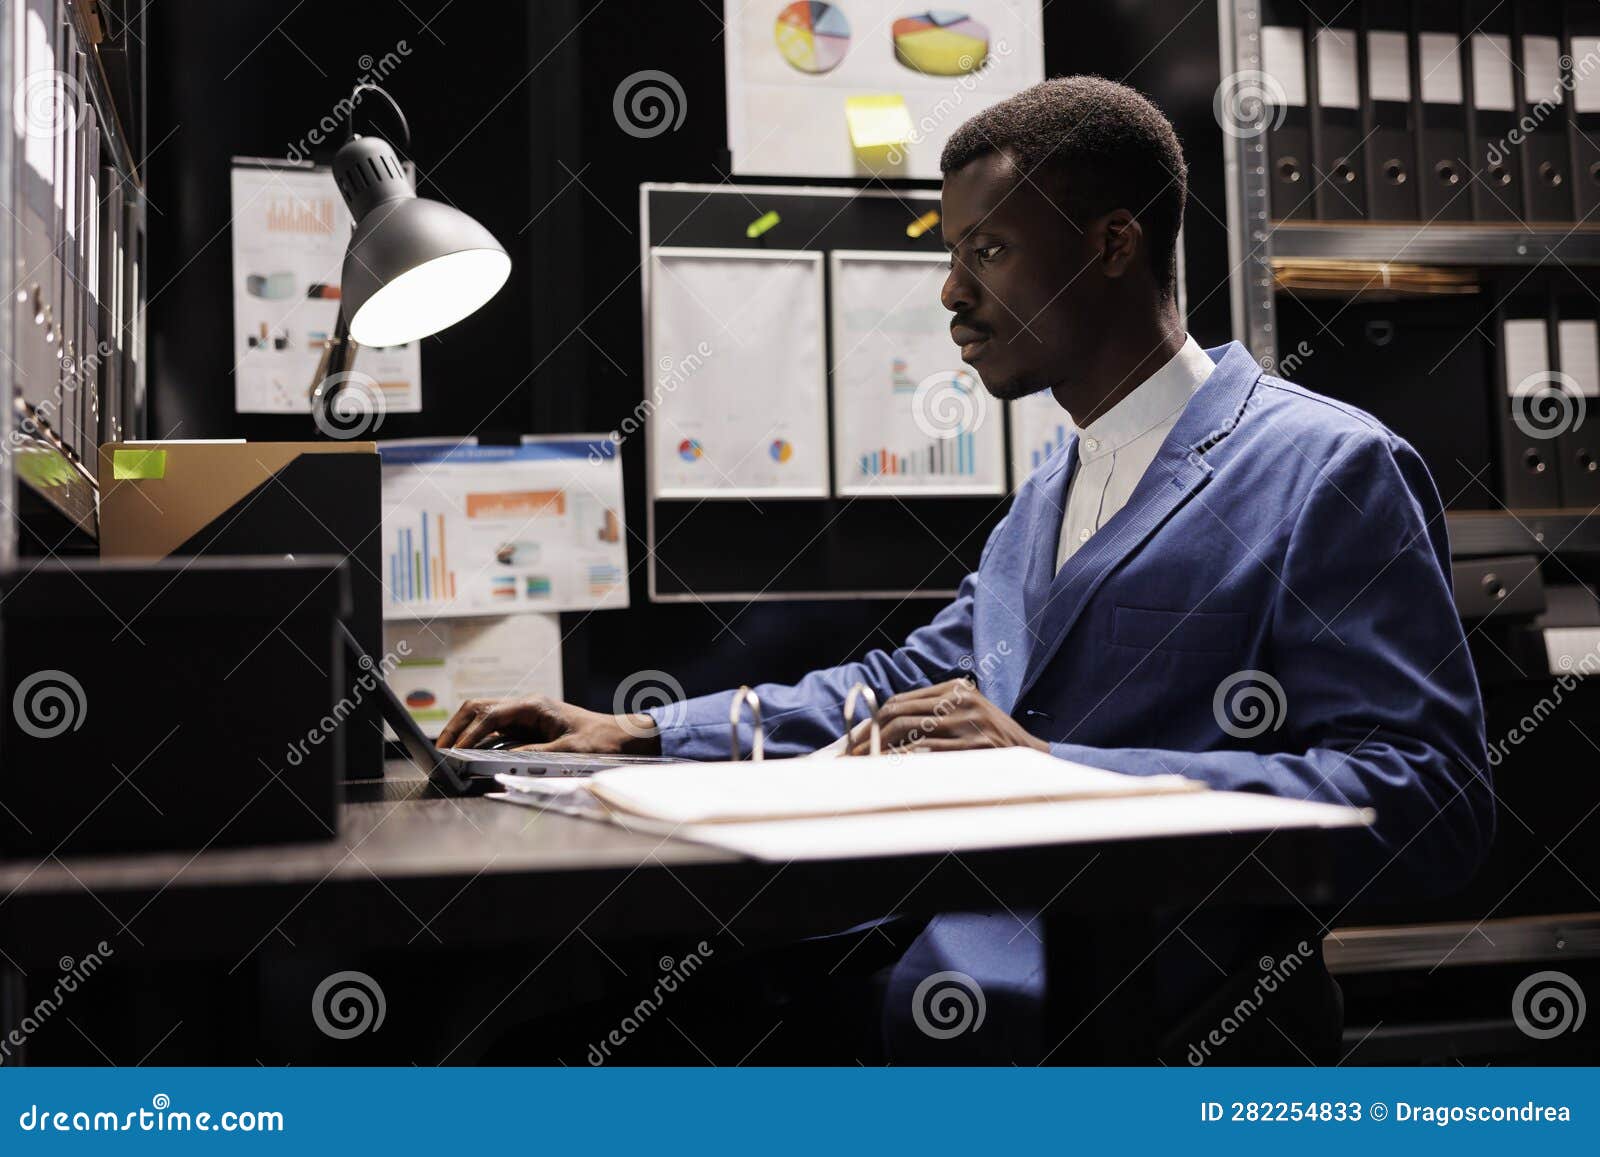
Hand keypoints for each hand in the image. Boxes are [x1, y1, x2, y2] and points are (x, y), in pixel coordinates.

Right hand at [436, 696, 660, 754]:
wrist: (624, 737)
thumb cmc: (601, 740)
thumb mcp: (569, 751)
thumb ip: (535, 755)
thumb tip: (503, 761)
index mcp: (534, 706)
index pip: (490, 715)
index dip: (469, 734)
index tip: (455, 751)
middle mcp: (526, 707)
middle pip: (479, 709)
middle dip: (458, 727)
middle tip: (440, 749)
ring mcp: (526, 716)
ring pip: (485, 718)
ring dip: (466, 732)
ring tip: (448, 752)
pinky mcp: (528, 728)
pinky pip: (496, 731)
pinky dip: (480, 740)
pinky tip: (470, 755)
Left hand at [845, 679, 1047, 755]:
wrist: (1030, 754)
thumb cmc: (990, 736)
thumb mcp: (965, 712)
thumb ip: (932, 712)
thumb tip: (884, 727)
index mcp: (955, 687)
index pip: (902, 700)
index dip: (875, 719)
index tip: (858, 736)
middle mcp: (960, 699)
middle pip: (900, 711)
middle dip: (871, 733)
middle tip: (852, 753)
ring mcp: (967, 722)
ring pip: (908, 730)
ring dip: (880, 748)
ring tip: (865, 762)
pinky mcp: (973, 745)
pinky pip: (927, 751)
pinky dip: (904, 759)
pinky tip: (890, 767)